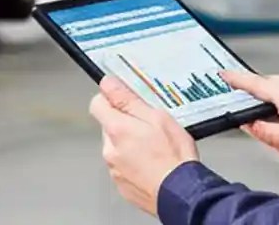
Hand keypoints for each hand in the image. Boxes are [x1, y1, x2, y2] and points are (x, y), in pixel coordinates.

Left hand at [89, 75, 199, 216]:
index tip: (123, 99)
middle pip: (109, 127)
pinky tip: (153, 165)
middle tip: (150, 128)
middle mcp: (110, 151)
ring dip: (130, 145)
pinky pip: (123, 167)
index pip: (97, 104)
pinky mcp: (122, 186)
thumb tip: (108, 84)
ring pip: (117, 148)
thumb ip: (128, 100)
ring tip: (155, 150)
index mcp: (117, 130)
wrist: (181, 194)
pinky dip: (134, 164)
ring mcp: (115, 171)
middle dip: (125, 124)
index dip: (110, 98)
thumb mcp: (157, 117)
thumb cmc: (174, 158)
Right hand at [221, 71, 278, 180]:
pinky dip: (258, 94)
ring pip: (262, 86)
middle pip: (255, 82)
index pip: (252, 82)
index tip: (220, 75)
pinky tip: (253, 104)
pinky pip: (269, 90)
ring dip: (249, 89)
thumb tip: (248, 124)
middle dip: (239, 84)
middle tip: (221, 87)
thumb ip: (268, 132)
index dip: (235, 79)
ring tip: (232, 95)